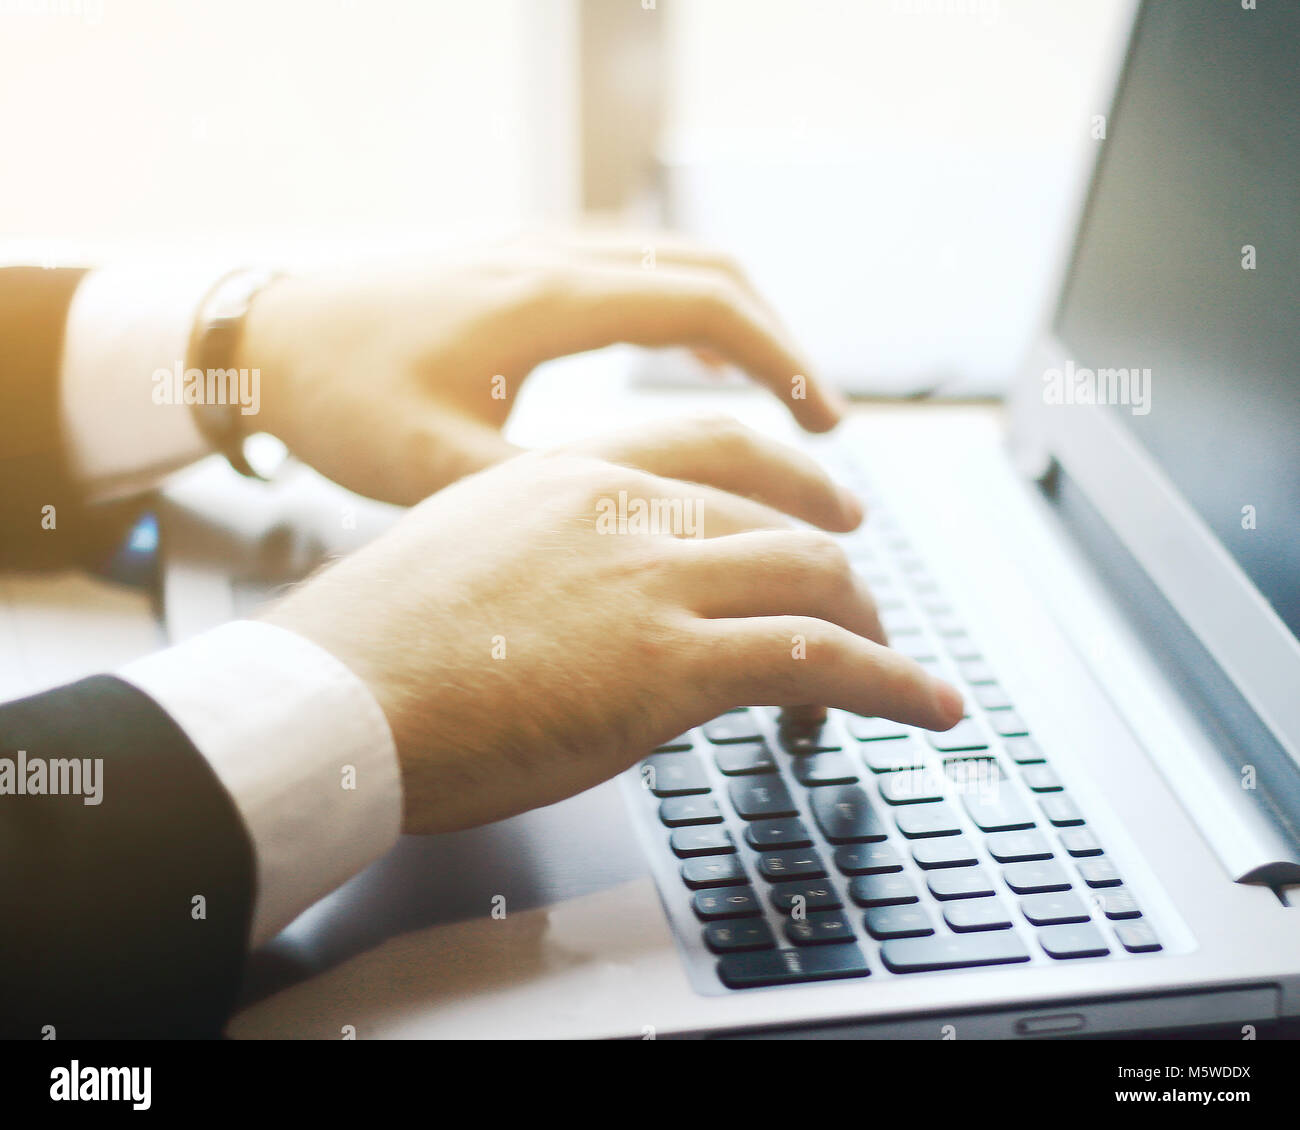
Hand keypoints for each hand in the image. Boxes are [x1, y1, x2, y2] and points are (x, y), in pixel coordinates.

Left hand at [236, 232, 843, 504]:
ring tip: (773, 400)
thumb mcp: (435, 468)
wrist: (262, 337)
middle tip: (819, 424)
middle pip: (712, 273)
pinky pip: (635, 267)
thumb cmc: (339, 400)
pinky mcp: (520, 264)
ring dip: (738, 325)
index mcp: (548, 304)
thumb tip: (632, 549)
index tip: (826, 428)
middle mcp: (554, 260)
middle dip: (780, 344)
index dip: (783, 365)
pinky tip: (690, 369)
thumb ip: (536, 501)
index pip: (707, 311)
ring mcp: (538, 253)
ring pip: (677, 263)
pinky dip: (686, 312)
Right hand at [264, 418, 962, 832]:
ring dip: (869, 626)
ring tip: (889, 669)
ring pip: (816, 576)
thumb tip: (599, 595)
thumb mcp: (472, 557)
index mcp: (574, 475)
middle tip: (862, 599)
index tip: (823, 507)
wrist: (329, 699)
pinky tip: (928, 707)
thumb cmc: (373, 644)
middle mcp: (626, 509)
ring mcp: (653, 581)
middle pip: (783, 513)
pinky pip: (821, 661)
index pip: (715, 449)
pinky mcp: (671, 665)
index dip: (787, 477)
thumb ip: (553, 554)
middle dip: (838, 562)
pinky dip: (892, 685)